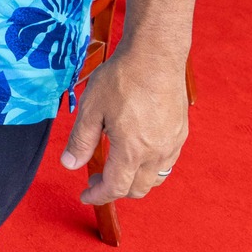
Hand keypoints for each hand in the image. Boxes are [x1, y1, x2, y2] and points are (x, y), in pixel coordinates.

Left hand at [60, 46, 189, 204]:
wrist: (155, 56)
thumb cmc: (122, 78)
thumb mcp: (91, 109)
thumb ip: (81, 141)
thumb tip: (70, 165)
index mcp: (133, 150)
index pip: (116, 187)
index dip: (98, 196)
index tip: (85, 195)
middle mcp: (157, 152)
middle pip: (138, 188)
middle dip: (116, 191)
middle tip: (96, 180)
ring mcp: (172, 143)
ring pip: (156, 178)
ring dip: (135, 181)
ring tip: (117, 168)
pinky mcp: (181, 132)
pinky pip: (167, 163)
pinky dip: (151, 167)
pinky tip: (137, 152)